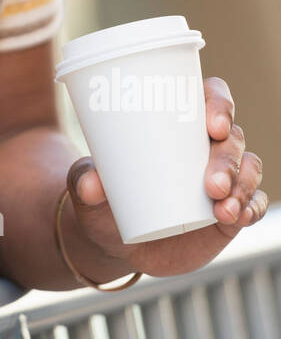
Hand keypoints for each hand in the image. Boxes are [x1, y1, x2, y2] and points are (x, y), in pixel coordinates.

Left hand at [65, 77, 268, 279]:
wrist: (114, 240)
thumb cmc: (104, 198)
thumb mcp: (86, 188)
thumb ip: (84, 182)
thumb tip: (90, 185)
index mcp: (176, 123)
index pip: (210, 98)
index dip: (220, 103)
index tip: (212, 125)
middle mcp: (205, 146)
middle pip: (232, 137)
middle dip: (228, 158)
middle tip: (212, 184)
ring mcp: (222, 178)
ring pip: (248, 168)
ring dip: (243, 185)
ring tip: (222, 208)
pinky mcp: (230, 210)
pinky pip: (254, 203)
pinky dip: (253, 207)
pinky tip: (241, 215)